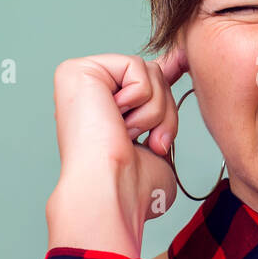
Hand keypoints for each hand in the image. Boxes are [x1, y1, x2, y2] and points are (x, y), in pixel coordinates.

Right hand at [46, 46, 188, 253]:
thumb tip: (178, 67)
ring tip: (128, 135)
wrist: (111, 192)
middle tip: (152, 143)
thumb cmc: (132, 184)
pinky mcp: (79, 70)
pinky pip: (136, 66)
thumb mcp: (157, 137)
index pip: (147, 83)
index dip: (169, 88)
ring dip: (154, 110)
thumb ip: (162, 103)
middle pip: (154, 75)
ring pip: (149, 71)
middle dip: (165, 112)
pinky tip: (116, 122)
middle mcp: (87, 91)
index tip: (173, 100)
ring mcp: (80, 78)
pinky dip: (140, 98)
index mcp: (101, 108)